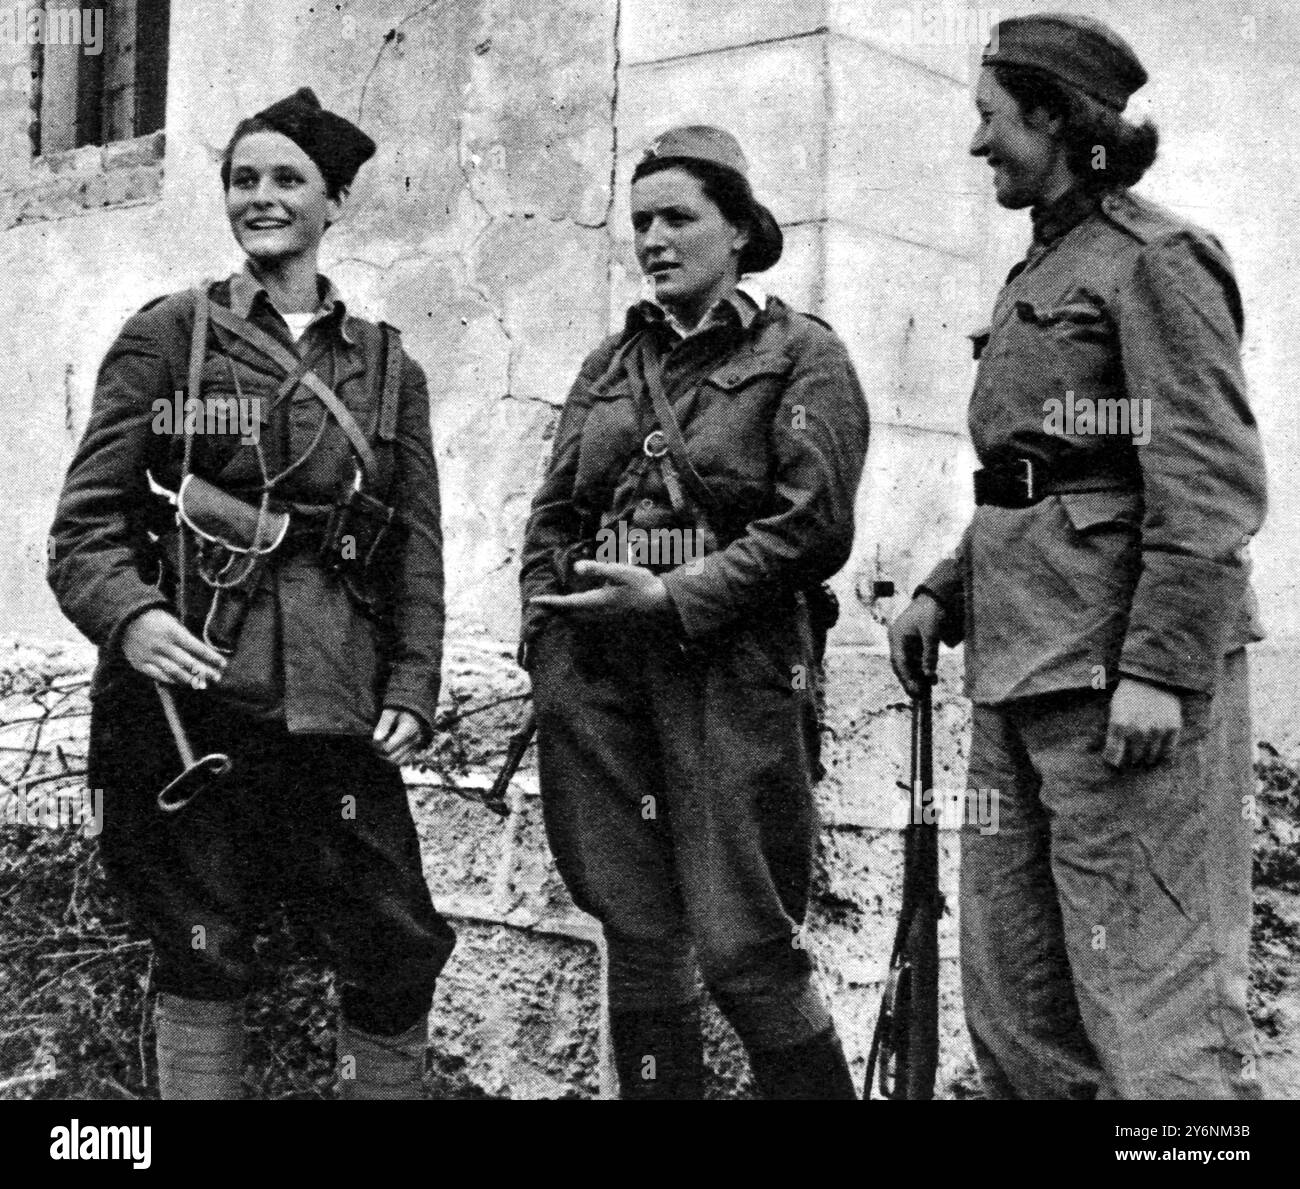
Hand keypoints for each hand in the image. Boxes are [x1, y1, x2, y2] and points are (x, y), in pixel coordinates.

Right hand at [122, 609, 226, 688]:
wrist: (125, 619)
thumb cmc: (155, 618)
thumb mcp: (172, 620)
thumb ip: (185, 635)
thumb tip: (204, 651)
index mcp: (172, 632)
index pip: (197, 647)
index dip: (211, 657)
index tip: (223, 663)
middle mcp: (162, 645)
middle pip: (188, 662)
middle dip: (205, 671)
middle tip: (217, 677)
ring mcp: (150, 656)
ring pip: (175, 672)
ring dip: (191, 679)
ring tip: (203, 684)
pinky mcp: (141, 664)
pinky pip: (159, 676)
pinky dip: (173, 680)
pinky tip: (183, 683)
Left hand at [373, 708, 427, 766]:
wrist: (415, 711)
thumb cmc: (400, 710)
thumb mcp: (389, 712)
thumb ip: (382, 725)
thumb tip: (376, 740)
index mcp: (408, 728)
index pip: (388, 747)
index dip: (377, 747)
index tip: (372, 741)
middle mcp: (415, 739)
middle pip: (393, 757)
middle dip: (381, 754)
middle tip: (375, 746)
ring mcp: (417, 746)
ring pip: (399, 762)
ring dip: (388, 758)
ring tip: (381, 749)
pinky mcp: (418, 750)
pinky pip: (405, 761)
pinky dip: (396, 759)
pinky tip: (390, 751)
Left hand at [529, 561, 669, 621]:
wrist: (662, 604)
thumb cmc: (642, 585)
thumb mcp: (620, 572)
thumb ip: (598, 569)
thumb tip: (576, 567)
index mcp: (597, 601)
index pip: (566, 603)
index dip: (549, 602)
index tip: (534, 601)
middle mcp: (598, 614)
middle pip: (568, 614)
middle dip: (553, 609)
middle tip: (538, 604)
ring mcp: (605, 619)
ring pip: (577, 619)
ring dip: (564, 613)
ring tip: (553, 608)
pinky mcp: (612, 619)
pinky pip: (587, 620)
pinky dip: (576, 616)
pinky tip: (577, 612)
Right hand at [888, 593, 943, 697]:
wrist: (934, 597)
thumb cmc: (932, 611)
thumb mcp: (932, 632)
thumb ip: (929, 654)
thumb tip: (929, 676)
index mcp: (896, 636)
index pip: (899, 662)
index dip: (906, 678)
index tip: (915, 691)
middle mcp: (897, 641)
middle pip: (900, 666)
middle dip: (908, 681)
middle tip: (918, 697)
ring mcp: (903, 642)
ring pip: (907, 665)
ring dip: (915, 678)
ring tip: (926, 692)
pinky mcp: (912, 644)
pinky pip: (914, 660)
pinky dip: (920, 670)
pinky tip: (930, 679)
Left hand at [1102, 677, 1182, 768]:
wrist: (1153, 678)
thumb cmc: (1129, 695)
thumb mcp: (1114, 710)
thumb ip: (1112, 733)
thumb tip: (1110, 758)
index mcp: (1120, 724)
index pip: (1114, 755)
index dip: (1114, 763)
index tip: (1116, 765)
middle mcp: (1139, 729)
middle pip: (1134, 758)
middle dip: (1132, 761)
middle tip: (1133, 762)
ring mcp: (1157, 729)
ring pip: (1151, 757)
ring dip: (1147, 760)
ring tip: (1145, 760)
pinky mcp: (1173, 727)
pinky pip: (1168, 751)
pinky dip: (1164, 756)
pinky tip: (1160, 755)